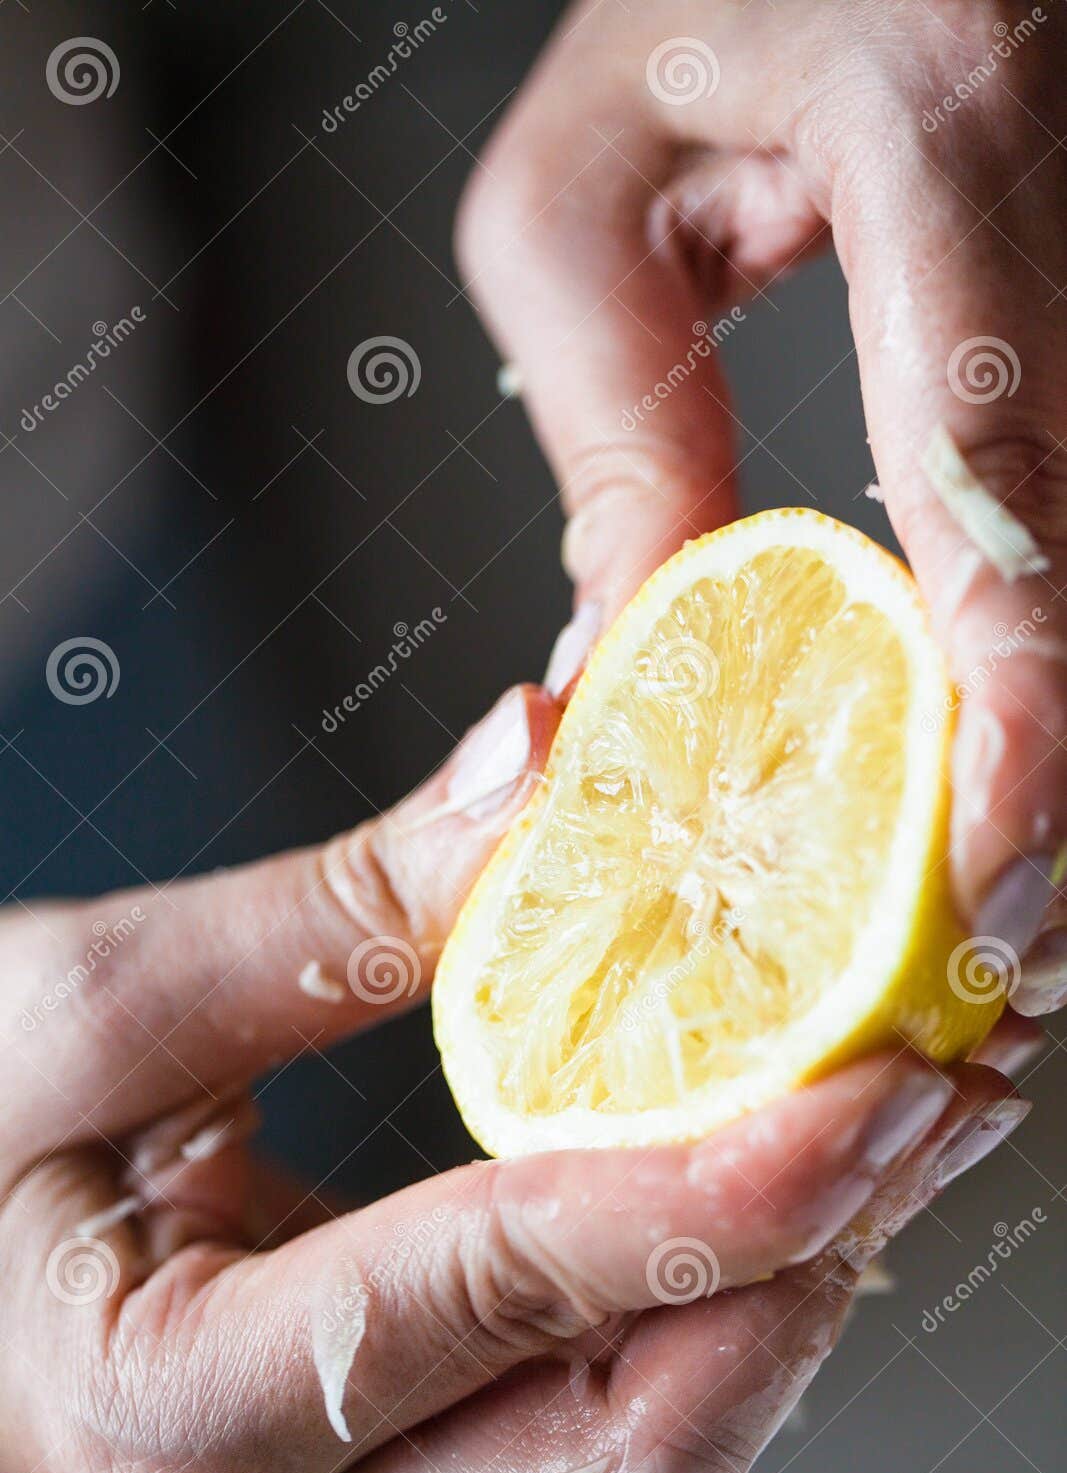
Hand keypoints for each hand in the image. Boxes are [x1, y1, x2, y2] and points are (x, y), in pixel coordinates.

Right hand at [0, 677, 1037, 1472]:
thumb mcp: (86, 1000)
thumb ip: (330, 908)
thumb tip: (550, 771)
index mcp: (178, 1407)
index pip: (508, 1296)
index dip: (711, 1192)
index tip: (868, 1079)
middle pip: (627, 1447)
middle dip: (802, 1272)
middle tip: (924, 1099)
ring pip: (639, 1451)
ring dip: (784, 1290)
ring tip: (895, 1124)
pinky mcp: (398, 1465)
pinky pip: (597, 1411)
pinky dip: (706, 1297)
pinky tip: (774, 1177)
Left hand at [456, 0, 1066, 1013]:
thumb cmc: (688, 5)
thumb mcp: (576, 200)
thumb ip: (615, 436)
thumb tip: (624, 667)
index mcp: (940, 129)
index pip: (999, 463)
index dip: (1013, 696)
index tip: (976, 864)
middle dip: (1048, 766)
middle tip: (990, 941)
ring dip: (1052, 726)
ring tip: (986, 878)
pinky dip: (1036, 633)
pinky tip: (984, 727)